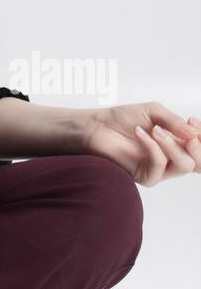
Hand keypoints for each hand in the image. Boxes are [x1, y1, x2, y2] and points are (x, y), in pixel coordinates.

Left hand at [80, 105, 200, 185]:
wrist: (99, 126)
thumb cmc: (125, 118)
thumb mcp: (154, 112)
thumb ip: (175, 122)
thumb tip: (195, 134)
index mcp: (178, 142)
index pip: (200, 147)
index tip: (192, 121)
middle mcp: (172, 157)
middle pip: (199, 162)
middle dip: (199, 148)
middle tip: (190, 135)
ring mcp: (160, 169)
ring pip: (184, 165)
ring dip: (171, 144)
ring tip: (155, 129)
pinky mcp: (146, 176)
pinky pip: (159, 165)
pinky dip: (152, 146)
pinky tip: (140, 133)